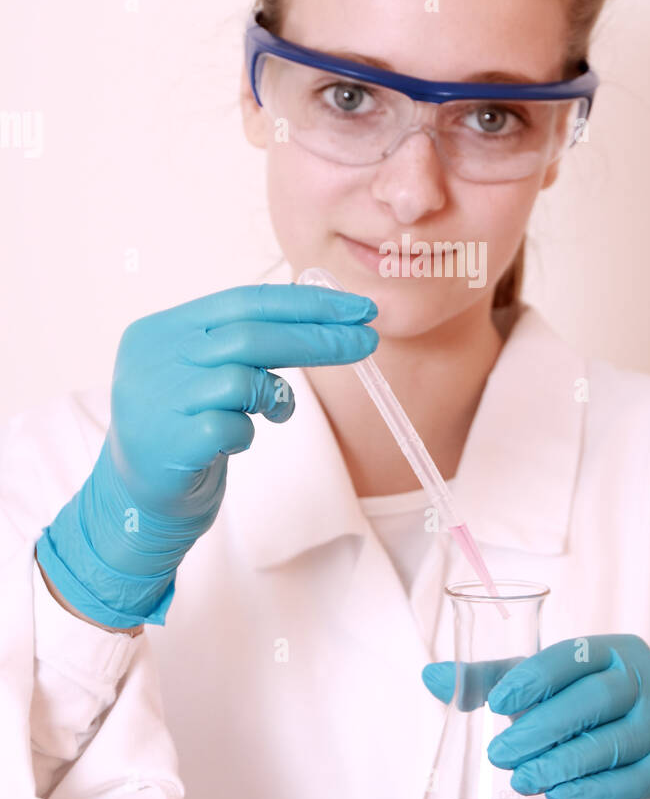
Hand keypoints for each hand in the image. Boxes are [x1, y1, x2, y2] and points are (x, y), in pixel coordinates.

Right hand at [36, 283, 377, 627]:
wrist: (134, 497)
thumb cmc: (185, 426)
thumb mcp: (206, 372)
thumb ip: (245, 344)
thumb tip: (327, 318)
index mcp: (164, 329)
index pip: (246, 301)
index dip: (307, 303)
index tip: (358, 308)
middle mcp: (155, 356)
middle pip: (251, 335)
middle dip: (317, 337)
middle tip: (367, 341)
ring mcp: (157, 399)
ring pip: (242, 379)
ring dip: (274, 395)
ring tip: (274, 410)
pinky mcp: (168, 444)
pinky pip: (232, 427)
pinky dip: (246, 434)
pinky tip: (232, 442)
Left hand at [422, 634, 649, 798]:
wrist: (635, 771)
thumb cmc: (582, 718)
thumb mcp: (541, 692)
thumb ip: (492, 680)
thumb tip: (431, 675)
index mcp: (615, 650)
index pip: (574, 655)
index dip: (535, 677)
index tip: (497, 702)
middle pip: (595, 699)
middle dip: (542, 727)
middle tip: (499, 752)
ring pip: (614, 742)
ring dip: (562, 762)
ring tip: (522, 779)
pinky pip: (632, 780)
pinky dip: (592, 788)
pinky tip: (560, 794)